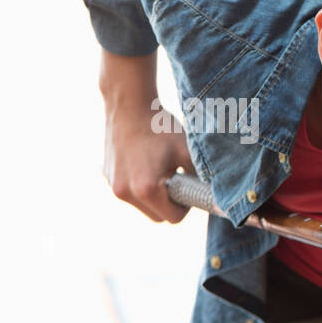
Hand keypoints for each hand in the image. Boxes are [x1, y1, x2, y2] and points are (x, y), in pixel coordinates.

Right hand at [103, 101, 193, 222]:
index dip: (186, 206)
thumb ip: (202, 177)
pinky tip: (146, 164)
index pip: (173, 218)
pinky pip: (129, 193)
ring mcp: (113, 186)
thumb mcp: (188, 152)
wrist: (128, 104)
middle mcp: (124, 192)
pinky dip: (140, 186)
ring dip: (155, 197)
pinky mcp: (107, 177)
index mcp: (146, 190)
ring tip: (161, 170)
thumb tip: (214, 193)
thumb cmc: (160, 127)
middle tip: (177, 180)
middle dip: (170, 204)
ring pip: (143, 207)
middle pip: (157, 217)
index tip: (188, 188)